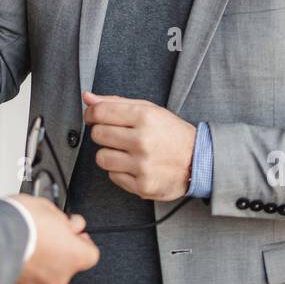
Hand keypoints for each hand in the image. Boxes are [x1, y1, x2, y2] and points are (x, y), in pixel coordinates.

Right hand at [8, 195, 99, 283]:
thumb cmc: (24, 222)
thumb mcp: (50, 208)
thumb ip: (64, 221)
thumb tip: (67, 223)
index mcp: (76, 255)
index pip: (91, 252)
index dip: (81, 239)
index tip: (73, 230)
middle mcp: (61, 274)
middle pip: (69, 261)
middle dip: (61, 247)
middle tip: (50, 231)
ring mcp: (41, 282)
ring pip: (49, 269)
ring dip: (45, 256)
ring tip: (31, 237)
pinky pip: (32, 274)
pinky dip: (30, 264)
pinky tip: (22, 248)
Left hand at [82, 91, 197, 201]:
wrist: (197, 160)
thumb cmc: (171, 133)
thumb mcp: (149, 110)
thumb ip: (116, 103)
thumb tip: (88, 98)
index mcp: (144, 117)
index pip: (100, 112)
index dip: (91, 114)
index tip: (93, 117)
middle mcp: (142, 141)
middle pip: (98, 134)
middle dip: (103, 133)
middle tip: (118, 135)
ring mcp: (142, 165)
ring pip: (101, 158)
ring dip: (110, 154)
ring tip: (126, 152)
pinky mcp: (142, 185)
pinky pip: (113, 176)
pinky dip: (120, 171)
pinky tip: (134, 166)